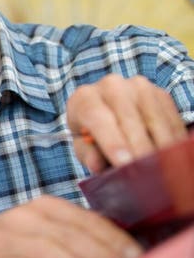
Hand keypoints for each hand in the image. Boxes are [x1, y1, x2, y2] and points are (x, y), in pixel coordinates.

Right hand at [0, 195, 141, 257]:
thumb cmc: (6, 251)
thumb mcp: (40, 235)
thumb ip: (72, 241)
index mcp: (42, 207)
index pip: (86, 220)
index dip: (113, 239)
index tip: (136, 257)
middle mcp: (24, 219)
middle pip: (71, 237)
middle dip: (103, 256)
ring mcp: (3, 240)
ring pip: (47, 251)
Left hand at [66, 74, 187, 172]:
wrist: (108, 109)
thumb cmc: (92, 133)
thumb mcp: (83, 146)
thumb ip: (89, 154)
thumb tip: (98, 164)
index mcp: (85, 98)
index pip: (97, 118)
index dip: (111, 142)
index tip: (124, 163)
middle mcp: (111, 86)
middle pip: (128, 118)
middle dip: (139, 147)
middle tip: (146, 171)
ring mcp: (137, 87)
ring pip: (153, 117)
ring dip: (160, 144)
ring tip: (162, 167)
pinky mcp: (159, 93)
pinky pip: (170, 117)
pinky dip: (173, 137)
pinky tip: (172, 155)